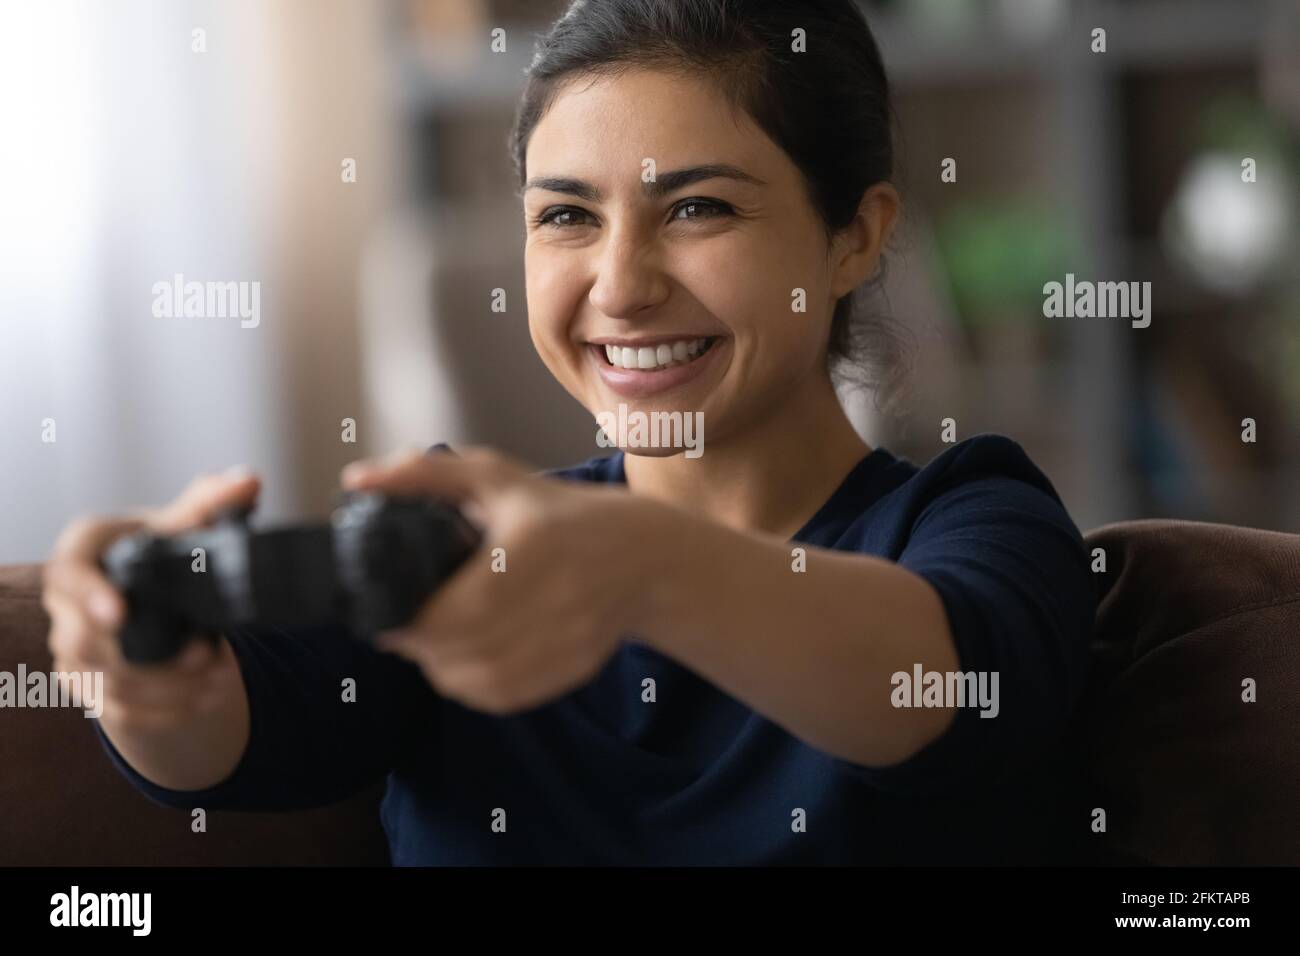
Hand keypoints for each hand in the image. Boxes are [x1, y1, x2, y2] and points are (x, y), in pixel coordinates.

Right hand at [42, 467, 258, 732]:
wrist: (153, 598)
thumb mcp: (181, 523)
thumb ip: (212, 502)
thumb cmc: (160, 550)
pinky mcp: (92, 688)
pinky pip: (120, 712)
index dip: (90, 594)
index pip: (69, 573)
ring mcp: (74, 651)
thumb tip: (248, 482)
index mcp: (84, 555)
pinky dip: (168, 710)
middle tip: (205, 652)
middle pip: (84, 641)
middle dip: (146, 655)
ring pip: (107, 683)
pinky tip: (208, 698)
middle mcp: (67, 605)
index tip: (120, 613)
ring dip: (168, 686)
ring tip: (221, 674)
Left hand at [341, 447, 669, 715]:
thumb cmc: (561, 513)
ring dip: (441, 668)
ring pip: (480, 681)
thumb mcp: (497, 478)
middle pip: (462, 649)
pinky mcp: (573, 670)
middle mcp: (558, 597)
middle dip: (419, 645)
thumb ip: (425, 475)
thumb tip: (358, 479)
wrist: (643, 556)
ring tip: (433, 641)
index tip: (385, 610)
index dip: (409, 621)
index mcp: (533, 546)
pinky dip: (473, 687)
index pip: (454, 609)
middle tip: (401, 625)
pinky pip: (504, 697)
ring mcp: (570, 639)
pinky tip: (466, 660)